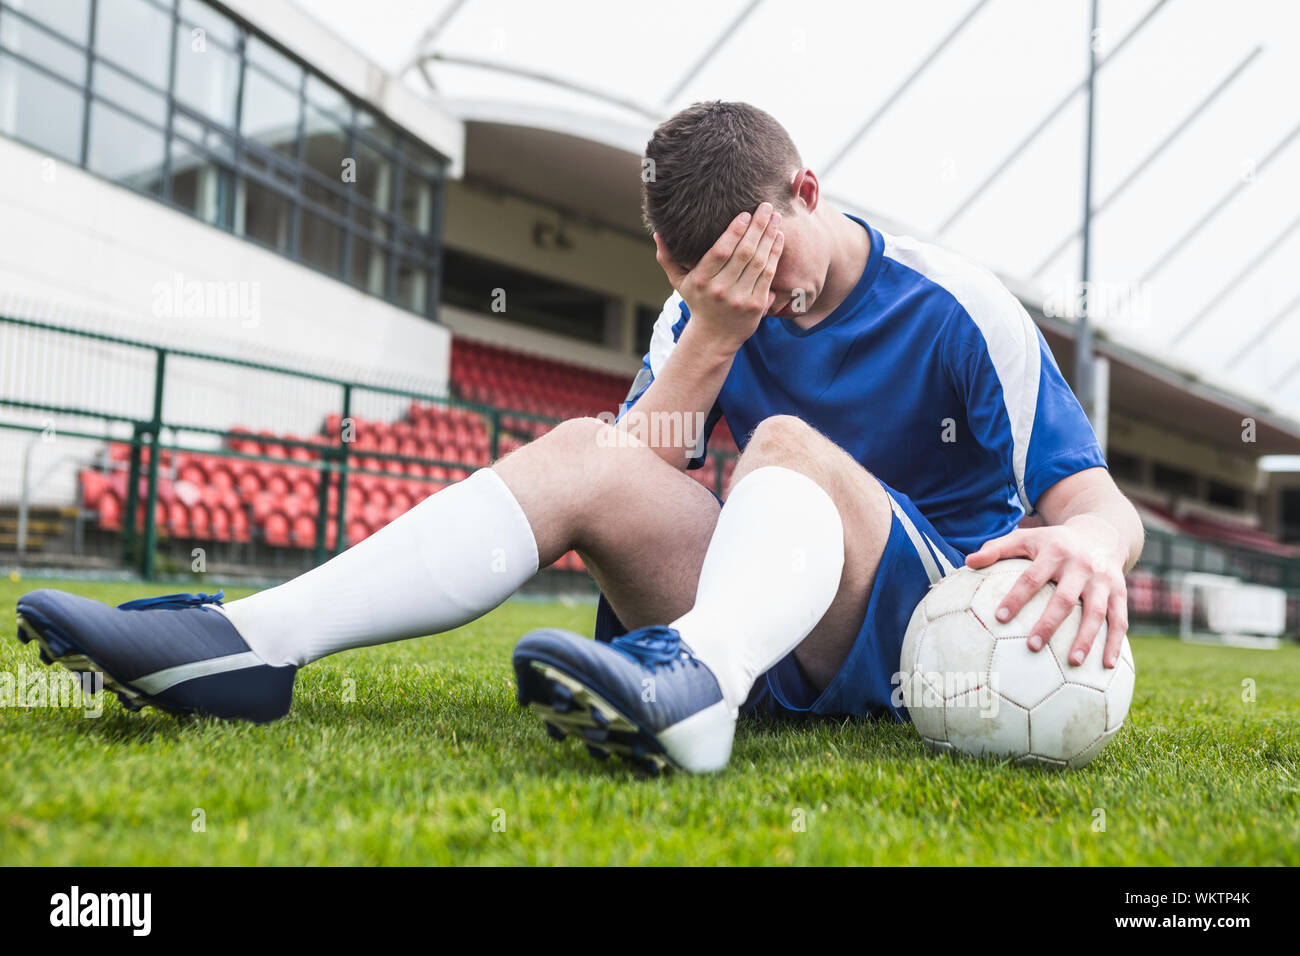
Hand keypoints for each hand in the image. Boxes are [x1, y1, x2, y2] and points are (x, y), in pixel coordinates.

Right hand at [654, 203, 783, 355]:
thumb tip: (658, 233)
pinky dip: (775, 254)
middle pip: (744, 253)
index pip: (721, 252)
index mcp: (701, 280)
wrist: (714, 336)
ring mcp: (740, 298)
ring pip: (759, 262)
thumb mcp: (679, 282)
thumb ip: (668, 258)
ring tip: (775, 217)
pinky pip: (768, 275)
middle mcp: (721, 289)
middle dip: (758, 227)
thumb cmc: (698, 302)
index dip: (735, 232)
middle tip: (765, 207)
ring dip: (769, 237)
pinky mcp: (756, 305)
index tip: (745, 214)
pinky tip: (779, 238)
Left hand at [964, 517, 1128, 668]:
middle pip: (1064, 598)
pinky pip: (1120, 620)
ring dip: (1086, 638)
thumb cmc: (1053, 543)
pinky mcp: (1120, 592)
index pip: (1032, 577)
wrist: (1100, 533)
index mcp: (1055, 552)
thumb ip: (997, 549)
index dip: (1016, 597)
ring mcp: (1103, 580)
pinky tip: (1107, 665)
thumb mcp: (1026, 538)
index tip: (999, 618)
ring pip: (1096, 612)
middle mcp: (1081, 565)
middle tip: (1032, 647)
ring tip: (1073, 662)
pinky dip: (1116, 643)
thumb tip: (968, 562)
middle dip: (1049, 623)